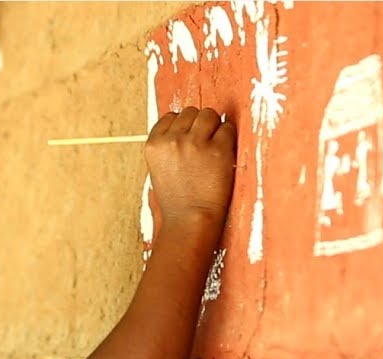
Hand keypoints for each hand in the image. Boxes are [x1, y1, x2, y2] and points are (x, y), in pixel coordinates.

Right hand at [145, 106, 236, 228]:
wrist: (190, 221)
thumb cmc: (176, 200)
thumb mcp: (159, 169)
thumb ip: (167, 146)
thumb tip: (185, 127)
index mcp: (154, 145)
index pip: (171, 116)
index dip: (183, 126)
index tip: (189, 139)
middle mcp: (173, 140)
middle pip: (191, 112)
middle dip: (199, 124)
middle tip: (204, 145)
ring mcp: (196, 143)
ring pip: (209, 114)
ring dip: (214, 127)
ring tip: (214, 147)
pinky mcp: (218, 150)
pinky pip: (227, 129)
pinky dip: (228, 138)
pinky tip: (224, 154)